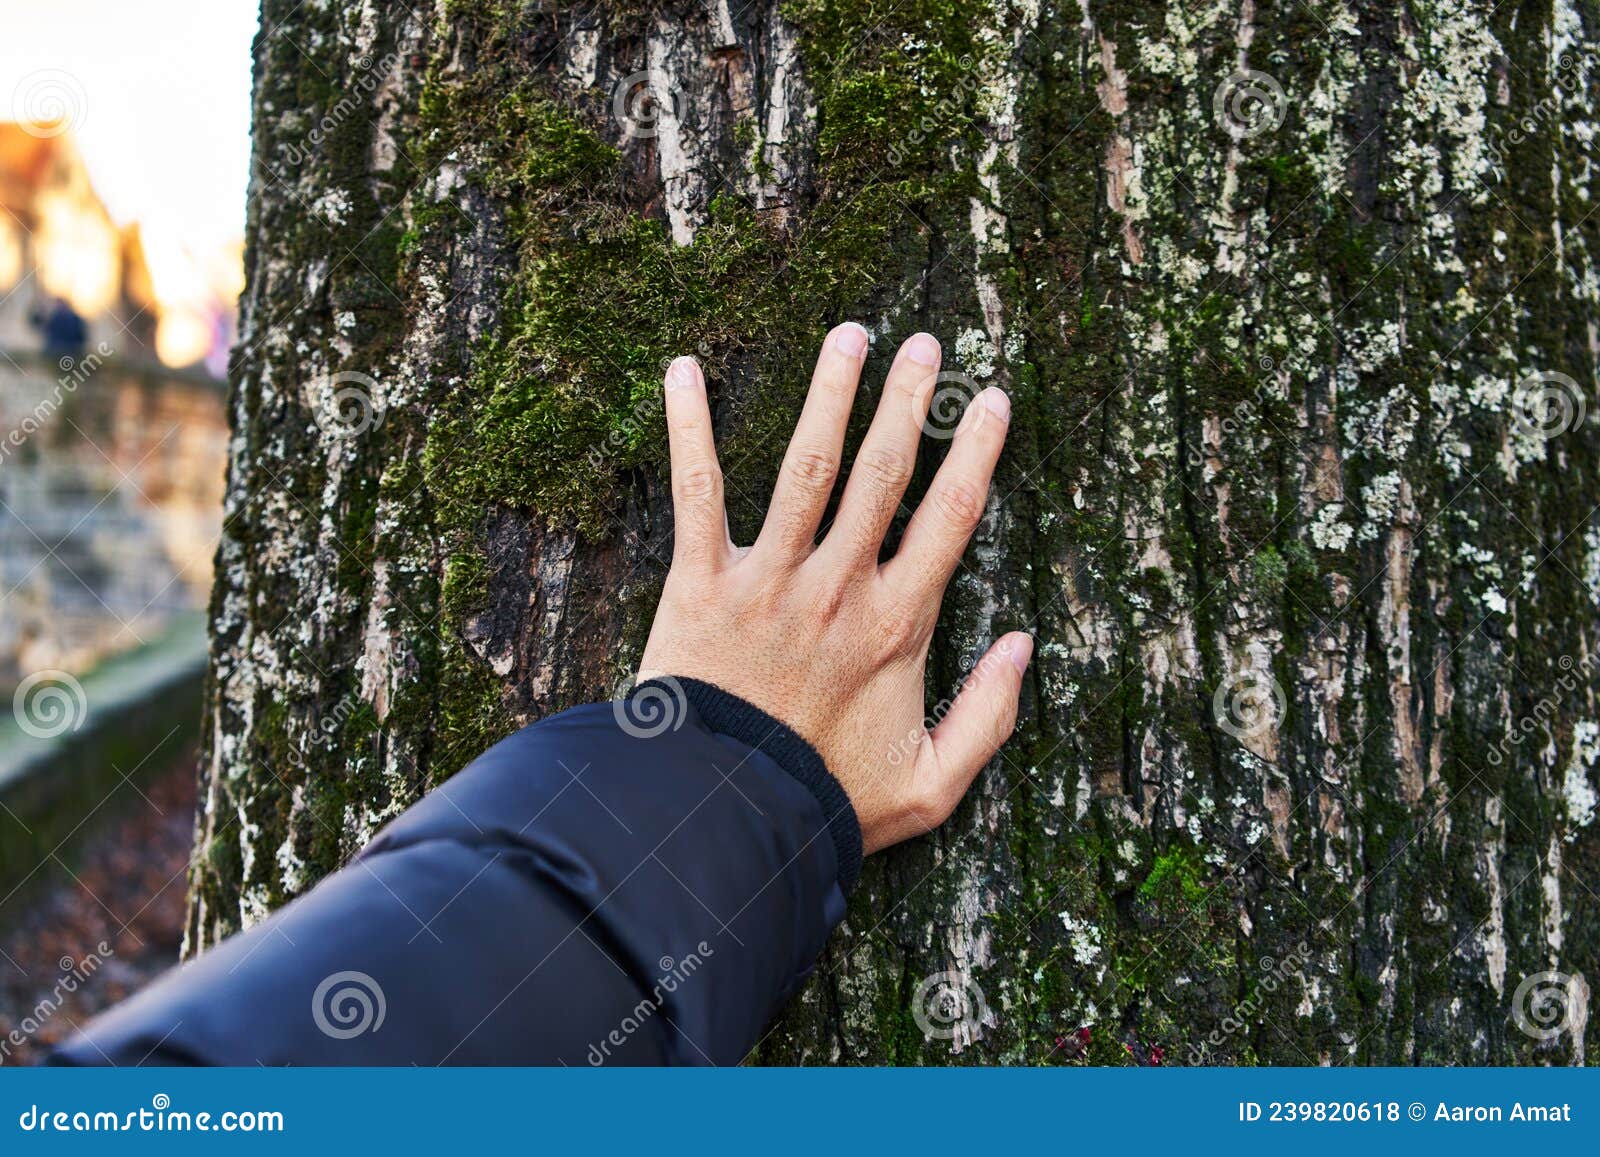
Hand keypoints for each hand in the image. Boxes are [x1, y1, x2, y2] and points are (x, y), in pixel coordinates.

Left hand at [639, 324, 1030, 853]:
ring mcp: (769, 578)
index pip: (950, 518)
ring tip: (847, 333)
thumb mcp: (931, 786)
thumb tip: (1023, 645)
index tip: (991, 401)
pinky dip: (687, 429)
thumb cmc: (825, 802)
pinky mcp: (701, 582)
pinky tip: (684, 369)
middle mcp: (838, 587)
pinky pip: (696, 492)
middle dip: (907, 402)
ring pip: (807, 466)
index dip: (976, 453)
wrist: (721, 817)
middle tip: (923, 343)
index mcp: (896, 625)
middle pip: (885, 474)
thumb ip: (988, 717)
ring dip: (828, 394)